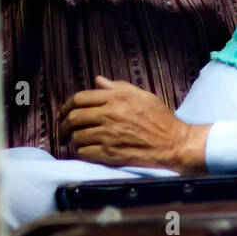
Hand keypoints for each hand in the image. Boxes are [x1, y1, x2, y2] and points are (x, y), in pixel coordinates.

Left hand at [57, 77, 207, 173]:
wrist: (173, 143)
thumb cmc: (159, 118)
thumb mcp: (141, 95)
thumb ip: (117, 87)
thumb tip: (98, 81)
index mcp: (116, 98)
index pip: (79, 98)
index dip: (66, 107)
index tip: (64, 114)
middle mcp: (110, 115)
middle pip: (73, 118)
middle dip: (63, 126)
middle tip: (63, 132)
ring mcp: (109, 135)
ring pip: (76, 137)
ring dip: (73, 141)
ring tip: (77, 142)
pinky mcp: (110, 154)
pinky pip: (84, 153)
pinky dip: (81, 153)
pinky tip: (87, 151)